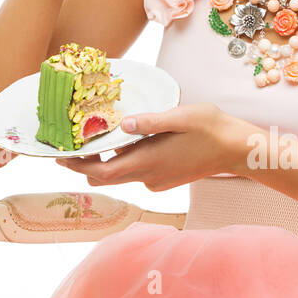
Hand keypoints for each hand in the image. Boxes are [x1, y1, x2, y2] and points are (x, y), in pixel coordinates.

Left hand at [58, 104, 251, 191]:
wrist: (238, 150)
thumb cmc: (211, 129)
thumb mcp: (180, 117)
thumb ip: (150, 121)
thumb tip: (122, 124)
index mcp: (148, 162)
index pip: (102, 173)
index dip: (78, 167)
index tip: (59, 157)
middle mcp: (148, 177)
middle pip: (107, 176)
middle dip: (86, 163)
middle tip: (69, 144)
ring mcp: (157, 180)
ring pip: (122, 173)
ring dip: (106, 159)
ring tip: (94, 136)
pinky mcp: (165, 178)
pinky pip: (137, 171)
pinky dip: (125, 159)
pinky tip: (126, 140)